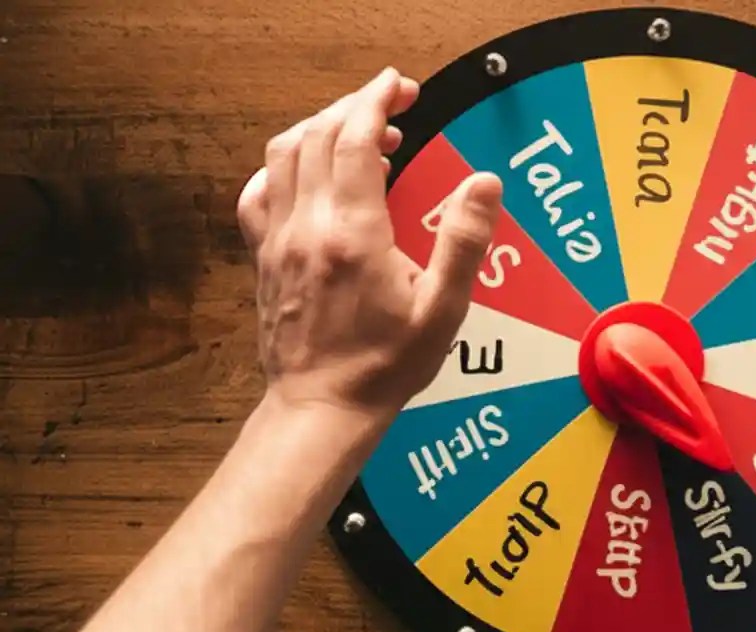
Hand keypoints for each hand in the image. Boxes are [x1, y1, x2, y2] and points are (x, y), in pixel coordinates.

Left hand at [236, 67, 502, 420]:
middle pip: (318, 136)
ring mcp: (277, 241)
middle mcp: (307, 228)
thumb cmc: (385, 366)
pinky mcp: (263, 257)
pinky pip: (259, 192)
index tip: (399, 87)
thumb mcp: (442, 310)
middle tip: (392, 105)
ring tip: (360, 135)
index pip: (355, 140)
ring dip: (320, 129)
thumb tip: (484, 184)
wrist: (323, 408)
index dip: (377, 101)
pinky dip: (284, 167)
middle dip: (355, 107)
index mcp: (353, 234)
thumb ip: (463, 242)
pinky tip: (310, 176)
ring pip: (283, 155)